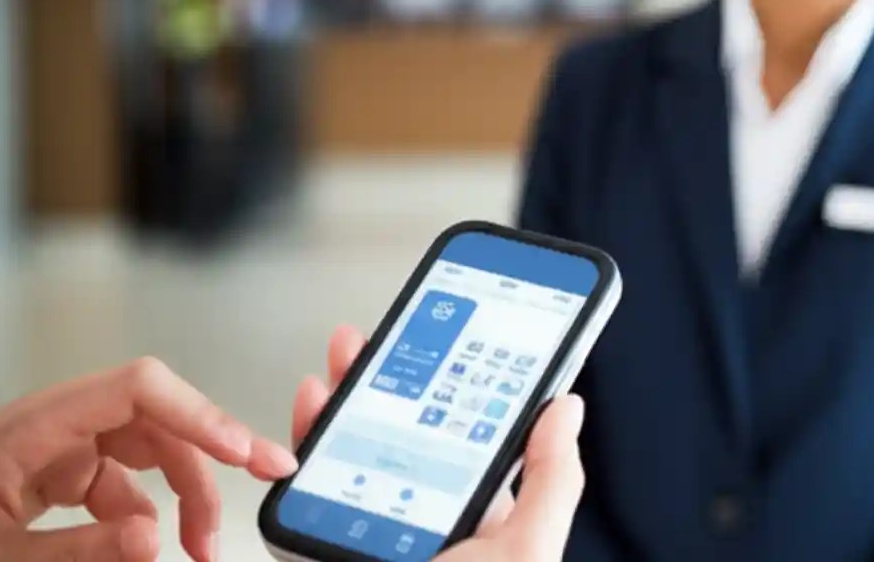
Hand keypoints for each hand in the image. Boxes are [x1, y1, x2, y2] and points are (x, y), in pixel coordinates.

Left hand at [0, 357, 298, 561]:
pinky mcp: (54, 480)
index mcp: (30, 428)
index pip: (138, 389)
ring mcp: (53, 453)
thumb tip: (153, 536)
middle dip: (205, 466)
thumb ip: (77, 550)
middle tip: (254, 495)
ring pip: (147, 453)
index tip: (245, 454)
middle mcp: (49, 429)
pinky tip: (154, 546)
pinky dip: (149, 516)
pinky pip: (122, 485)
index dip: (200, 413)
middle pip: (155, 422)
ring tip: (200, 548)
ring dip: (184, 496)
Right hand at [293, 326, 586, 561]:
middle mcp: (422, 526)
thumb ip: (549, 482)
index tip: (452, 337)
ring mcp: (371, 538)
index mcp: (477, 520)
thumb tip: (568, 406)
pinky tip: (310, 414)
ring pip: (352, 457)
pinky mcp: (328, 548)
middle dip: (387, 381)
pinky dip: (304, 451)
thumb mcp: (524, 552)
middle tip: (380, 334)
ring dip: (342, 403)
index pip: (466, 439)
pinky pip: (310, 496)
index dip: (458, 385)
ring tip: (340, 360)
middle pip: (401, 436)